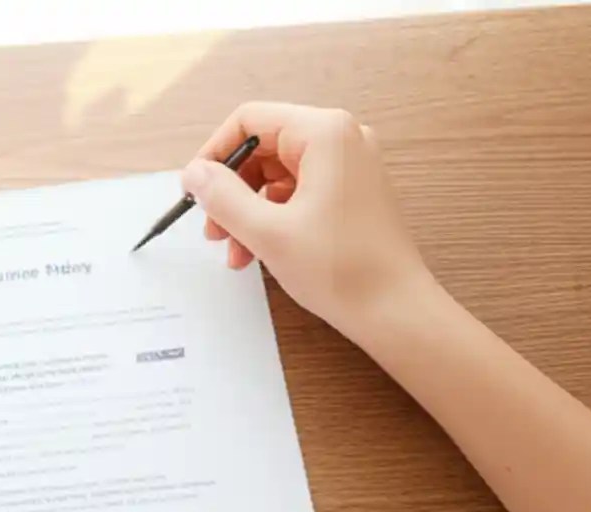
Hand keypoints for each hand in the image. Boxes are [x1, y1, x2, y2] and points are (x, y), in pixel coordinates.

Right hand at [182, 101, 435, 332]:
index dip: (213, 153)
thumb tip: (194, 173)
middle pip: (262, 147)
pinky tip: (256, 252)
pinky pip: (296, 193)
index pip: (250, 120)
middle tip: (212, 228)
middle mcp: (341, 139)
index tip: (195, 191)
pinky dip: (271, 218)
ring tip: (234, 251)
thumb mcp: (267, 231)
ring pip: (275, 175)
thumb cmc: (342, 269)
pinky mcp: (351, 191)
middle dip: (230, 189)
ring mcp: (349, 165)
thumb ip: (222, 196)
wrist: (396, 311)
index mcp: (325, 133)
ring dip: (247, 210)